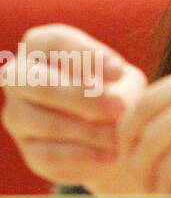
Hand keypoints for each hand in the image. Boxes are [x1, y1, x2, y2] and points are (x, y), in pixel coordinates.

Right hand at [0, 25, 146, 190]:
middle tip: (120, 107)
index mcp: (41, 46)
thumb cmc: (118, 90)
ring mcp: (17, 115)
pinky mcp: (28, 150)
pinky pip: (48, 154)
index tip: (119, 71)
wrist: (115, 132)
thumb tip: (113, 100)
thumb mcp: (125, 79)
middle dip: (82, 96)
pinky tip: (109, 156)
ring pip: (43, 122)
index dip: (86, 56)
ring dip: (86, 130)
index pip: (55, 42)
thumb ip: (120, 84)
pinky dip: (82, 156)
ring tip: (119, 137)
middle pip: (40, 83)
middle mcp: (19, 78)